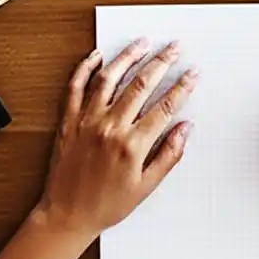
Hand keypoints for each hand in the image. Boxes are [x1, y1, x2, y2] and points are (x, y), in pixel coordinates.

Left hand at [33, 38, 198, 238]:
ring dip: (128, 57)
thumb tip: (185, 129)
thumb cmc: (106, 205)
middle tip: (174, 47)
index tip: (192, 73)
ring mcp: (87, 121)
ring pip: (109, 78)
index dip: (182, 86)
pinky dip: (85, 68)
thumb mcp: (146, 186)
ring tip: (142, 43)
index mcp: (132, 145)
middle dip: (161, 62)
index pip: (165, 106)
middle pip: (141, 84)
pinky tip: (97, 56)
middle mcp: (110, 127)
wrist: (66, 215)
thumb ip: (168, 155)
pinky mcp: (68, 121)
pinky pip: (76, 87)